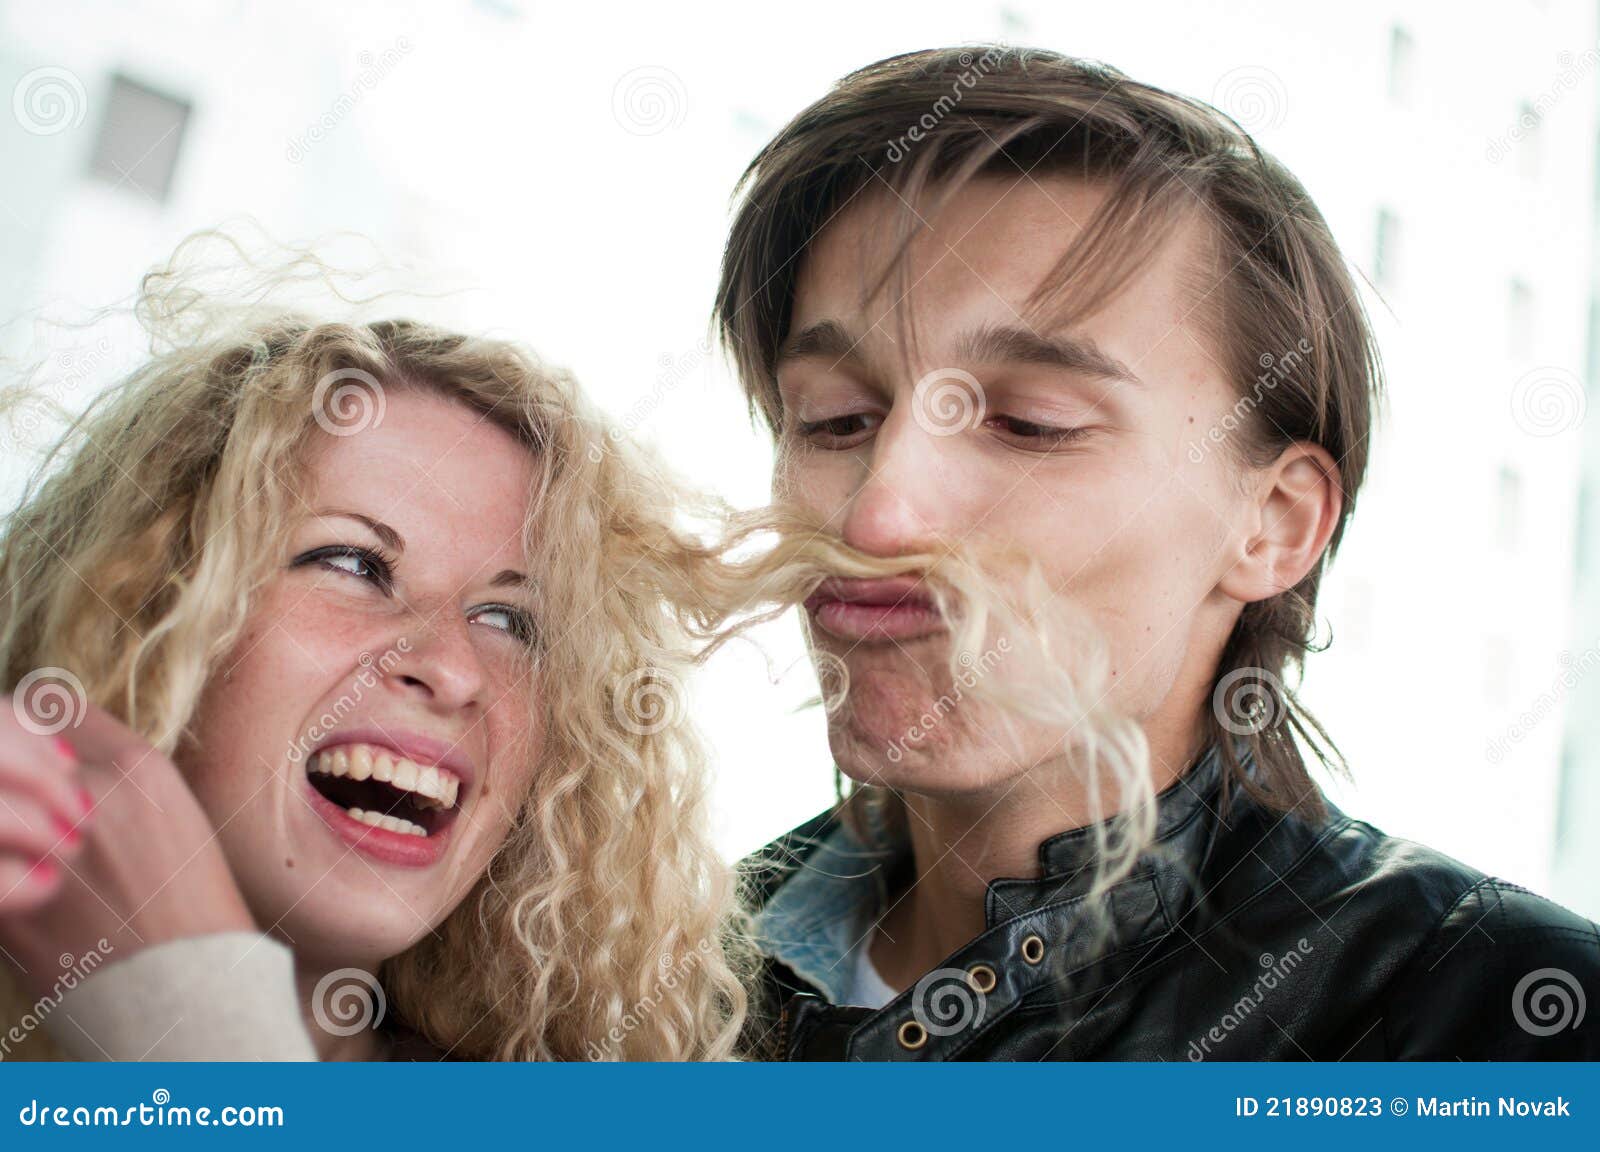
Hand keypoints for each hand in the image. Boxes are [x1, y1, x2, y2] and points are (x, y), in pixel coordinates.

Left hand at [0, 699, 255, 1001]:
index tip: (28, 746)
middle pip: (6, 741)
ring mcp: (42, 847)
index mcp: (140, 770)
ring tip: (15, 838)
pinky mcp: (8, 902)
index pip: (55, 710)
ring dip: (2, 817)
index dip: (34, 730)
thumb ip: (120, 785)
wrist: (191, 993)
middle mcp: (86, 796)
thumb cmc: (196, 916)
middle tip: (17, 794)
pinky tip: (13, 877)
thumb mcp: (181, 823)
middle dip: (7, 764)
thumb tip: (58, 768)